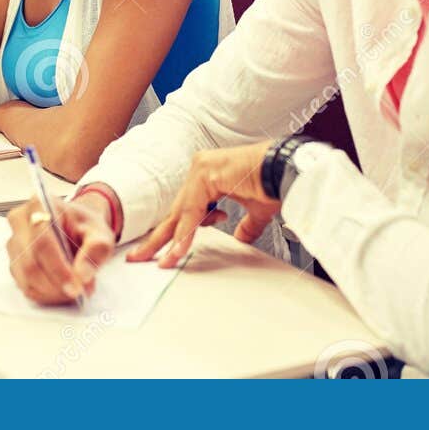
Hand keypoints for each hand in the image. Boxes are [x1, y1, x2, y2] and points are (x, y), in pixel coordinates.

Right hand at [5, 195, 116, 304]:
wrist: (77, 227)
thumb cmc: (85, 226)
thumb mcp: (100, 232)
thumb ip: (96, 250)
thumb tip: (82, 274)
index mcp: (39, 205)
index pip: (42, 241)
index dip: (58, 268)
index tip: (75, 287)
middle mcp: (19, 222)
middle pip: (31, 262)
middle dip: (57, 284)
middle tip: (80, 292)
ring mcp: (14, 244)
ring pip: (26, 278)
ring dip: (52, 291)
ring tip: (75, 289)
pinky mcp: (14, 263)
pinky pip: (26, 286)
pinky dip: (46, 294)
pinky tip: (63, 291)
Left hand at [129, 141, 280, 268]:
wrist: (288, 170)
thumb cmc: (274, 183)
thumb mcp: (255, 210)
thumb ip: (244, 225)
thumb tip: (240, 238)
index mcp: (209, 174)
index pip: (185, 209)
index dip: (174, 233)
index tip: (163, 252)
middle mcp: (201, 168)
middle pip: (176, 211)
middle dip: (159, 238)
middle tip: (140, 256)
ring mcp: (202, 169)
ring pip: (180, 213)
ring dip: (170, 240)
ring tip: (161, 261)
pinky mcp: (207, 174)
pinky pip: (191, 212)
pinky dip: (185, 233)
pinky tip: (177, 251)